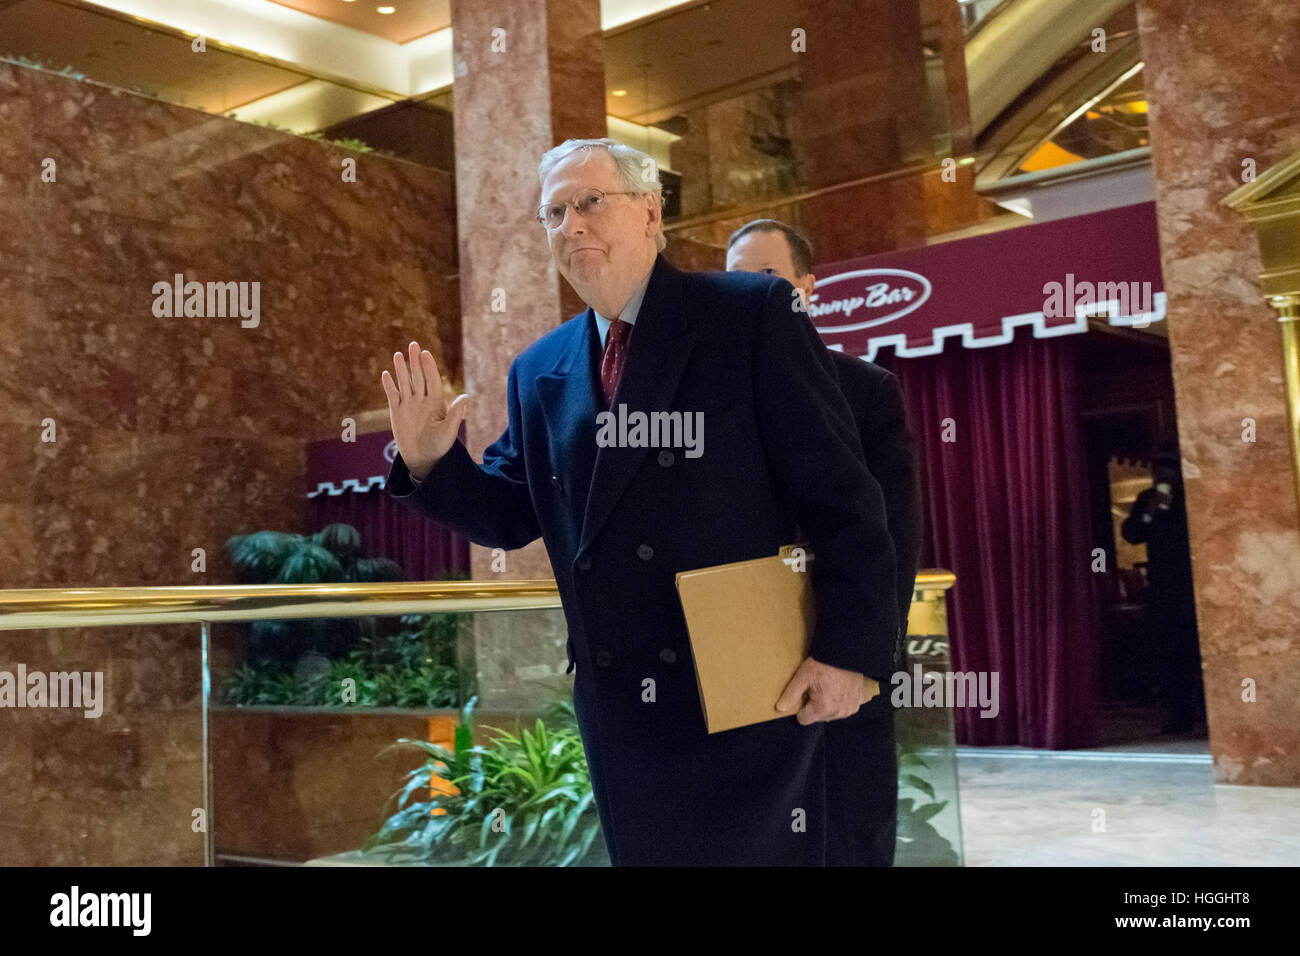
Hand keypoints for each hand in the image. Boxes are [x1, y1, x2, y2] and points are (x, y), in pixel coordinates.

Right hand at [380, 341, 468, 479]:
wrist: (424, 460)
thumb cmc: (439, 447)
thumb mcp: (449, 431)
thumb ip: (456, 414)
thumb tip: (466, 397)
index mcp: (436, 403)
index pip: (432, 380)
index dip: (429, 366)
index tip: (425, 353)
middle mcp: (422, 401)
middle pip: (418, 377)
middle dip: (415, 361)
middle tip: (413, 344)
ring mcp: (408, 406)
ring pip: (404, 383)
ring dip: (401, 369)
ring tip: (398, 354)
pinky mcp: (396, 413)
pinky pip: (392, 396)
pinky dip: (389, 386)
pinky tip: (386, 374)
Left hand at [775, 656, 879, 724]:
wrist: (846, 654)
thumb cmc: (824, 663)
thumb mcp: (803, 676)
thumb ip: (791, 694)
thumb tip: (780, 708)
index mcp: (823, 708)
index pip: (804, 719)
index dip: (801, 706)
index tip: (805, 693)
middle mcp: (837, 713)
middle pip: (817, 717)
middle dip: (814, 705)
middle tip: (817, 687)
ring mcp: (848, 710)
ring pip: (829, 714)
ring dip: (826, 705)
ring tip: (828, 686)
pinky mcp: (856, 705)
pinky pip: (842, 710)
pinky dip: (838, 702)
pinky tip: (837, 689)